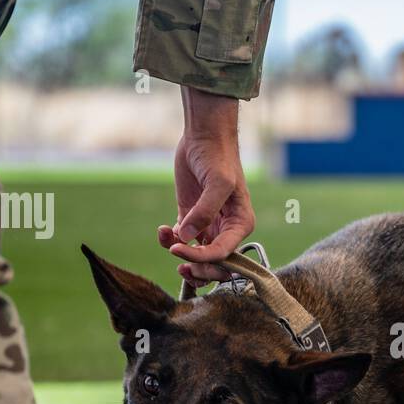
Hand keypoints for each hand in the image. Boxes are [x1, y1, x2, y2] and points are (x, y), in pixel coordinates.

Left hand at [159, 88, 254, 285]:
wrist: (204, 137)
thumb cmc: (218, 157)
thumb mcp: (218, 183)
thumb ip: (203, 212)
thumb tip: (186, 238)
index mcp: (240, 224)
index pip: (223, 254)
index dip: (201, 258)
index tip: (178, 249)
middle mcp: (226, 229)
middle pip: (214, 263)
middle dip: (196, 267)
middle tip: (177, 258)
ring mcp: (208, 225)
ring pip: (196, 255)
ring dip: (180, 255)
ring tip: (166, 239)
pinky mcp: (190, 218)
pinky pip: (181, 240)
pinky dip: (170, 240)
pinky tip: (162, 229)